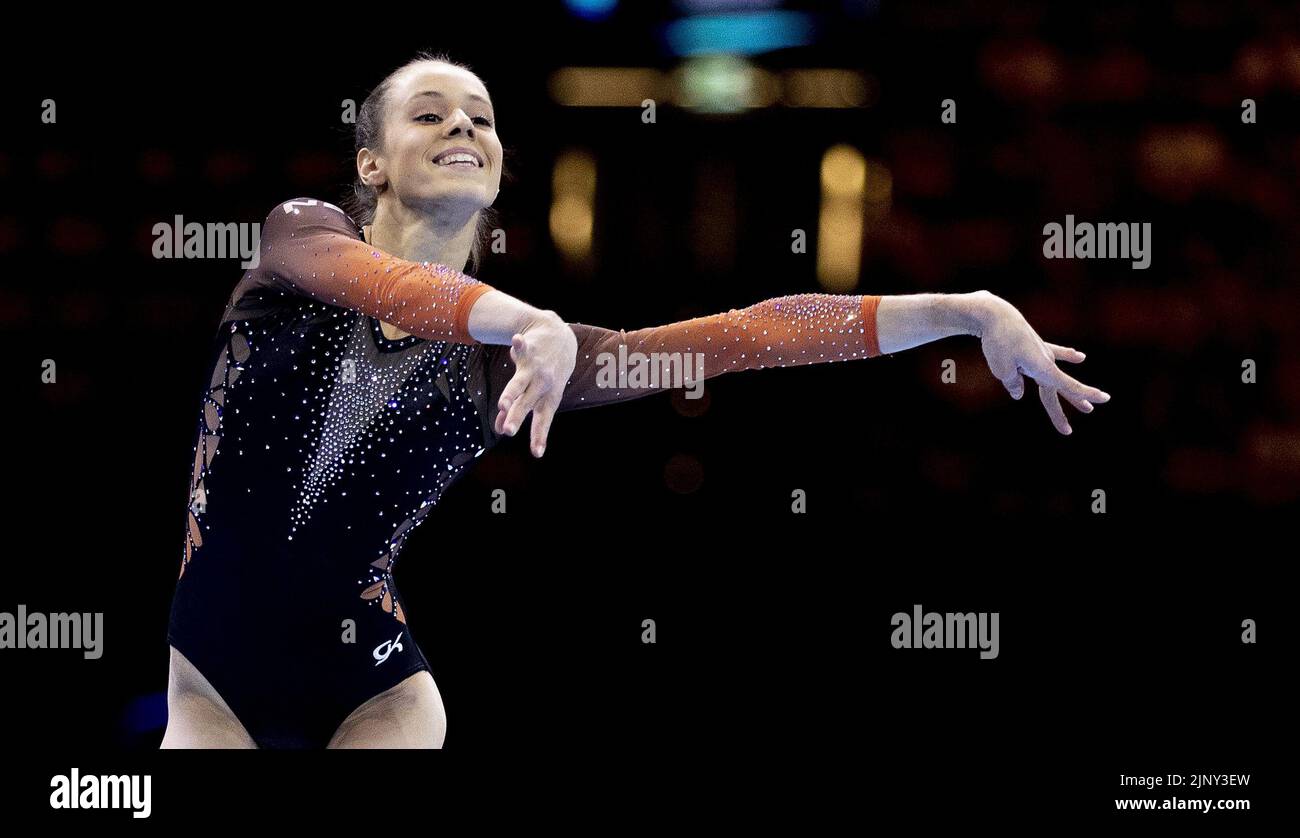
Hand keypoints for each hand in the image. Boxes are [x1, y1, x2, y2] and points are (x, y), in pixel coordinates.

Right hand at [494, 311, 577, 455]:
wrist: (560, 340)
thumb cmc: (546, 374)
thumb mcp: (535, 393)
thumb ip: (516, 411)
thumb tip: (500, 430)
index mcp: (546, 399)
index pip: (542, 420)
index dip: (539, 436)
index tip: (537, 453)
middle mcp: (542, 385)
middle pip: (526, 403)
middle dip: (517, 417)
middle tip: (509, 432)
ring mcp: (535, 368)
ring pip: (520, 382)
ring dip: (511, 392)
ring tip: (503, 403)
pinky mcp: (529, 350)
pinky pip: (523, 347)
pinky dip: (519, 344)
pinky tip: (516, 340)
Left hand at [969, 291, 1110, 434]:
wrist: (995, 314)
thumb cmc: (998, 343)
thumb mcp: (1002, 369)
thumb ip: (1012, 383)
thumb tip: (1019, 393)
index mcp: (1043, 368)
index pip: (1068, 385)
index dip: (1085, 394)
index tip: (1103, 399)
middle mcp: (1046, 362)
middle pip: (1057, 390)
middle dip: (1061, 411)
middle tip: (1067, 432)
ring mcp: (1042, 353)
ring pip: (1057, 378)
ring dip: (1069, 394)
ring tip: (1085, 409)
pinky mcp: (1035, 345)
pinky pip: (1053, 352)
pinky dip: (1066, 355)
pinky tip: (1080, 357)